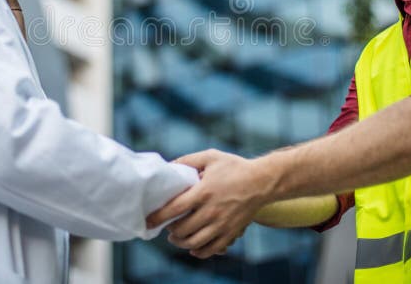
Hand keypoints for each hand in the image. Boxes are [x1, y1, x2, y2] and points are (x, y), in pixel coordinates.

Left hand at [146, 149, 272, 258]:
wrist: (262, 181)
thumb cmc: (235, 167)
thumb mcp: (211, 157)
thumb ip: (188, 160)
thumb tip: (170, 166)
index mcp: (204, 191)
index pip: (175, 209)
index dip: (158, 217)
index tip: (148, 221)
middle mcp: (212, 211)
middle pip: (182, 229)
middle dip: (169, 231)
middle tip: (166, 227)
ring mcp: (222, 224)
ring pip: (195, 243)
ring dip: (181, 242)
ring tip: (176, 238)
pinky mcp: (231, 233)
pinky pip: (212, 249)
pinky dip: (199, 252)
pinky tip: (193, 248)